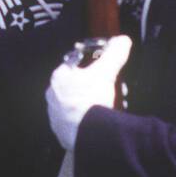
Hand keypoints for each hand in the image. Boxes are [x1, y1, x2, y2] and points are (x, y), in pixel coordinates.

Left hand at [46, 35, 131, 151]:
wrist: (88, 136)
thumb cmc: (93, 99)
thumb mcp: (107, 72)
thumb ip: (115, 53)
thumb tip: (123, 40)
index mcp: (59, 76)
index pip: (77, 62)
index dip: (95, 63)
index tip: (107, 70)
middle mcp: (53, 94)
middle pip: (78, 84)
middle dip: (98, 85)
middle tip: (113, 90)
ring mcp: (55, 115)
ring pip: (77, 103)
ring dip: (93, 102)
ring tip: (110, 107)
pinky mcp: (60, 132)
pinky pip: (76, 121)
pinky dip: (87, 119)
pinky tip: (99, 122)